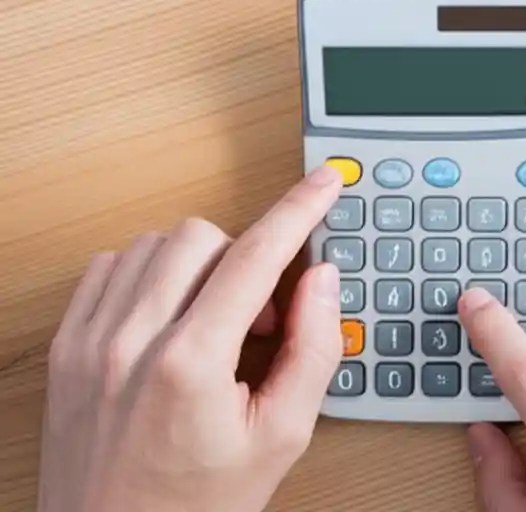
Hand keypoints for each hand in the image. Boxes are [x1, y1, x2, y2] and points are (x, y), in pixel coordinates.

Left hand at [38, 165, 344, 511]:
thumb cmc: (196, 505)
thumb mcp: (282, 438)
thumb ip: (314, 351)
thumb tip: (323, 282)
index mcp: (191, 364)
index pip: (257, 256)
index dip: (299, 209)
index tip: (325, 182)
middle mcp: (131, 342)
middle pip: (202, 238)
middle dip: (245, 260)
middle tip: (261, 317)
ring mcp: (89, 342)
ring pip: (154, 245)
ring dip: (198, 266)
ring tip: (214, 323)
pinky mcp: (65, 347)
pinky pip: (108, 267)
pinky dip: (148, 275)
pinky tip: (170, 316)